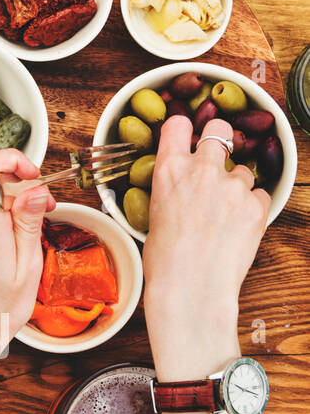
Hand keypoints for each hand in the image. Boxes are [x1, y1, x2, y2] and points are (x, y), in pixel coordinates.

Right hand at [143, 115, 269, 378]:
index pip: (177, 124)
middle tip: (217, 158)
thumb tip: (180, 186)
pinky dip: (252, 206)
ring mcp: (232, 186)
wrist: (191, 288)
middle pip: (219, 129)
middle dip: (220, 138)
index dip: (184, 128)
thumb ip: (170, 189)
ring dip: (236, 184)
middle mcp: (201, 170)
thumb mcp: (154, 215)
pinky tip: (239, 226)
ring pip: (242, 170)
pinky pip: (259, 195)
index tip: (187, 134)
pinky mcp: (256, 206)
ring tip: (225, 213)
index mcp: (168, 170)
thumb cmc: (164, 260)